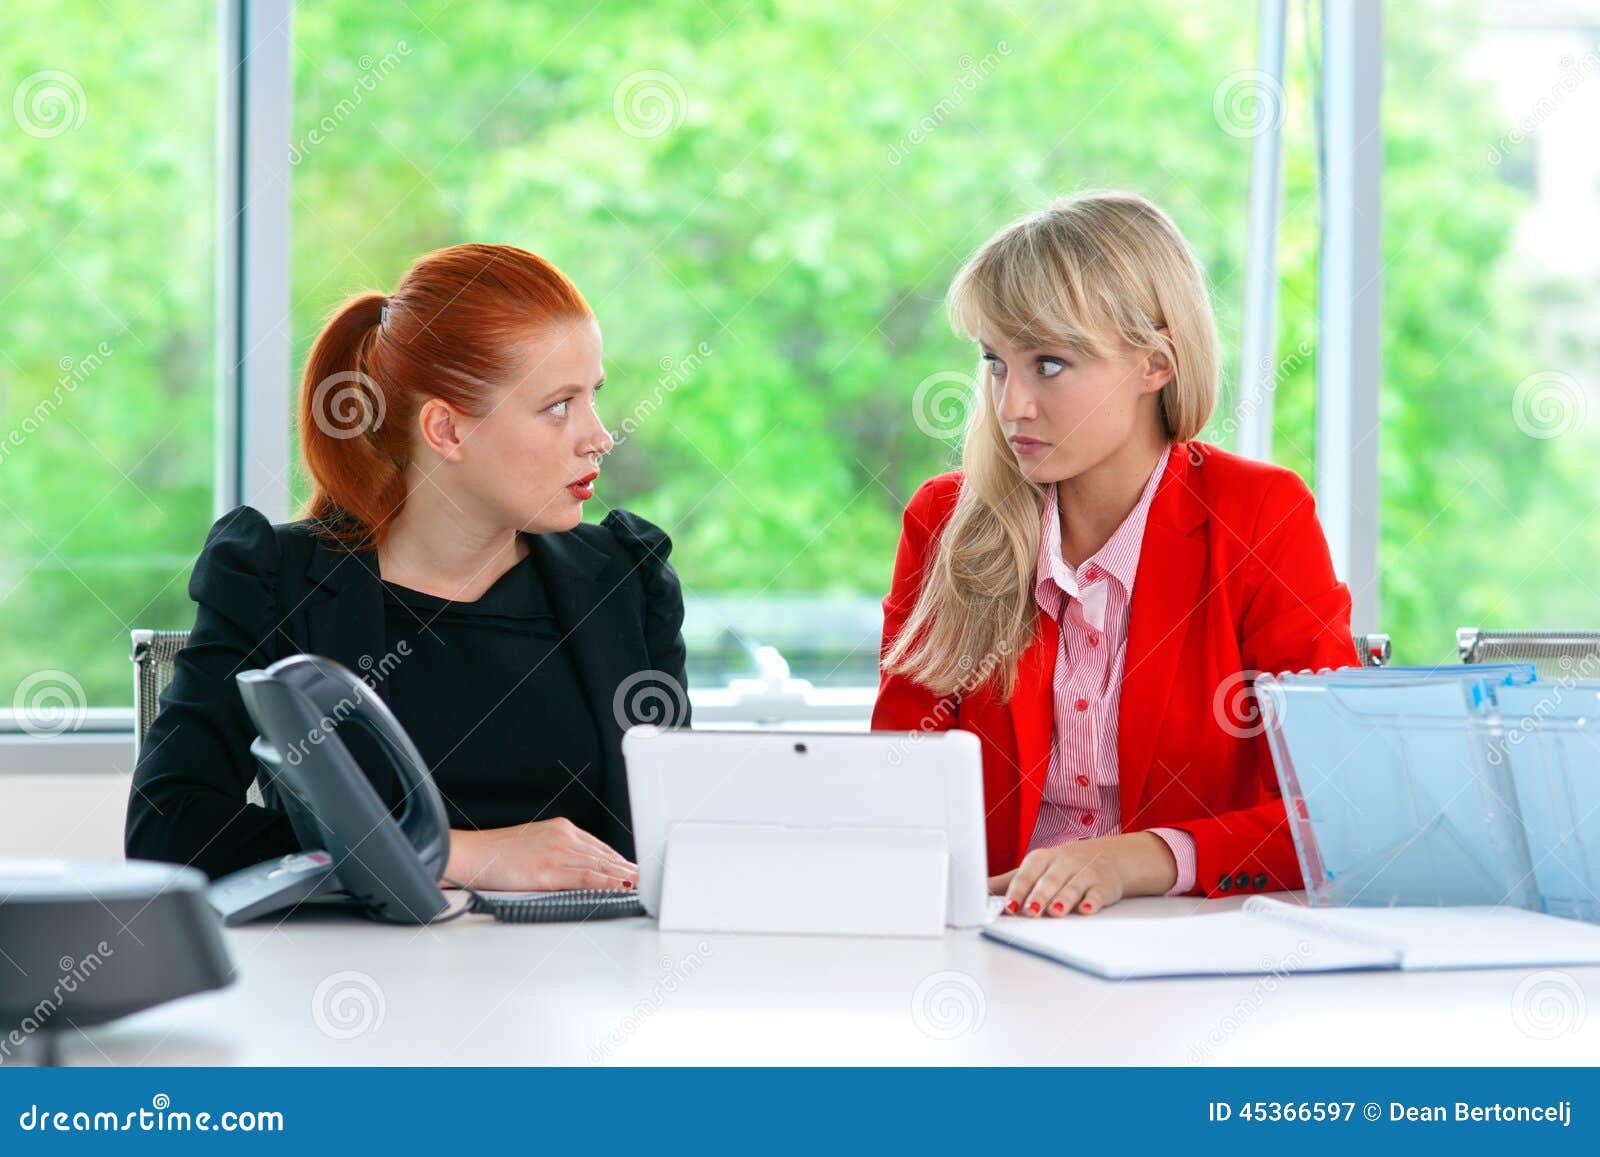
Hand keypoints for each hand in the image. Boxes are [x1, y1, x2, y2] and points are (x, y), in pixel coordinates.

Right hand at [442, 817, 637, 891]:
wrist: (470, 855)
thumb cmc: (496, 855)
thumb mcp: (535, 846)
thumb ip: (559, 854)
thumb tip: (581, 872)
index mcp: (561, 829)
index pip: (600, 847)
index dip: (621, 861)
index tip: (637, 871)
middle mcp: (564, 836)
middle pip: (605, 856)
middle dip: (629, 870)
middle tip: (650, 881)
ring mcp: (557, 851)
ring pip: (600, 866)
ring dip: (625, 877)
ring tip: (643, 887)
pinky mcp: (548, 869)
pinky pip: (585, 877)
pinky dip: (606, 883)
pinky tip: (620, 888)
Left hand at [988, 832, 1176, 916]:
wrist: (1103, 857)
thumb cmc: (1060, 867)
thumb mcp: (1033, 870)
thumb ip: (1007, 883)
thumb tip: (977, 892)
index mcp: (1041, 859)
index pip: (1026, 874)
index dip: (1017, 891)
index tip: (1008, 907)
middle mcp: (1062, 863)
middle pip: (1049, 880)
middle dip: (1039, 896)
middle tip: (1030, 912)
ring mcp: (1083, 874)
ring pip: (1072, 886)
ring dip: (1063, 899)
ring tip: (1055, 912)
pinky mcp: (1102, 886)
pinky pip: (1097, 894)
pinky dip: (1092, 901)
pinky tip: (1086, 909)